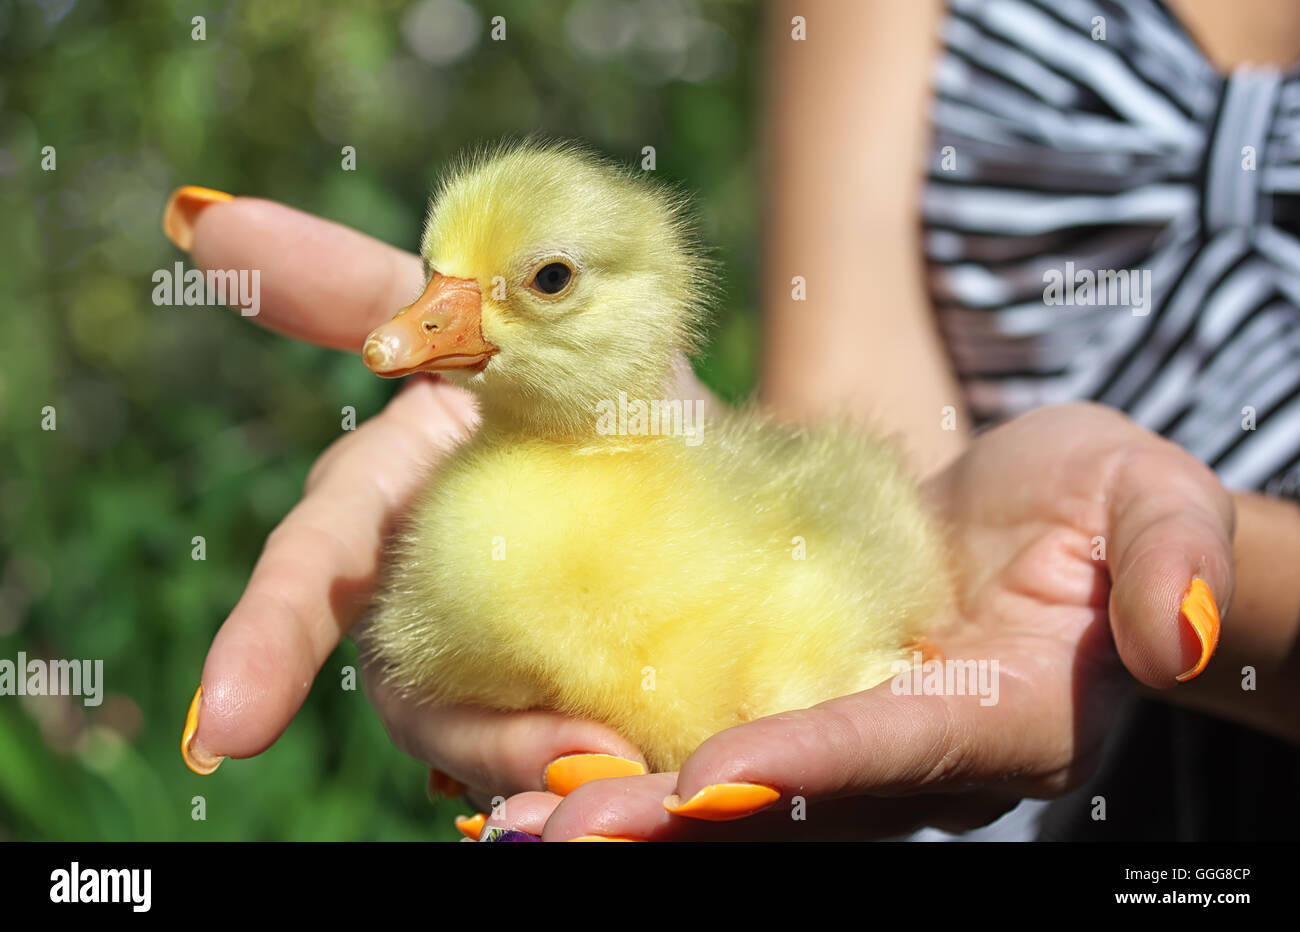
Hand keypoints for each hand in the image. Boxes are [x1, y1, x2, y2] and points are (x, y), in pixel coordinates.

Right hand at [175, 192, 656, 809]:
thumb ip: (364, 284)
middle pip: (410, 685)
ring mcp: (496, 657)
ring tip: (618, 759)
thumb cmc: (569, 364)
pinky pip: (570, 744)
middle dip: (464, 739)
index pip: (318, 574)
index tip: (228, 728)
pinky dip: (592, 754)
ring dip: (535, 757)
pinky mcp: (563, 693)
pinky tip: (643, 758)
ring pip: (490, 735)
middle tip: (534, 759)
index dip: (266, 646)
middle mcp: (426, 598)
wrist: (688, 435)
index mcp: (393, 511)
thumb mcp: (487, 311)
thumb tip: (207, 215)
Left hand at [482, 403, 1232, 839]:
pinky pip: (721, 739)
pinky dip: (640, 758)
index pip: (898, 749)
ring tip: (516, 816)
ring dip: (630, 807)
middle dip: (676, 821)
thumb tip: (1175, 637)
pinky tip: (549, 759)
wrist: (1059, 519)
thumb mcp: (1157, 504)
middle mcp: (922, 758)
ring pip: (739, 793)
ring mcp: (860, 738)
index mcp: (1006, 718)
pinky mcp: (814, 700)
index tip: (706, 783)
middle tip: (556, 831)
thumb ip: (1170, 562)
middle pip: (791, 800)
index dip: (807, 767)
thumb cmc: (1113, 506)